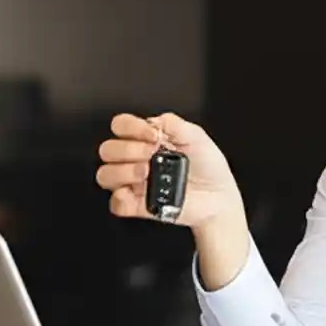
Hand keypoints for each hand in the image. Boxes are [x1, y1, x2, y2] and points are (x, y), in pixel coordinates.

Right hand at [95, 113, 242, 229]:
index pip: (121, 126)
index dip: (130, 127)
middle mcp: (137, 159)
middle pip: (108, 149)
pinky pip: (116, 204)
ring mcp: (135, 183)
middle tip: (151, 154)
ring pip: (105, 175)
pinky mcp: (138, 205)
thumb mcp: (196, 137)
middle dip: (127, 149)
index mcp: (148, 140)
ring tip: (146, 173)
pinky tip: (136, 193)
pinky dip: (121, 199)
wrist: (219, 197)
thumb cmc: (209, 167)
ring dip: (122, 172)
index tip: (153, 135)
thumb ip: (174, 124)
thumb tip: (154, 120)